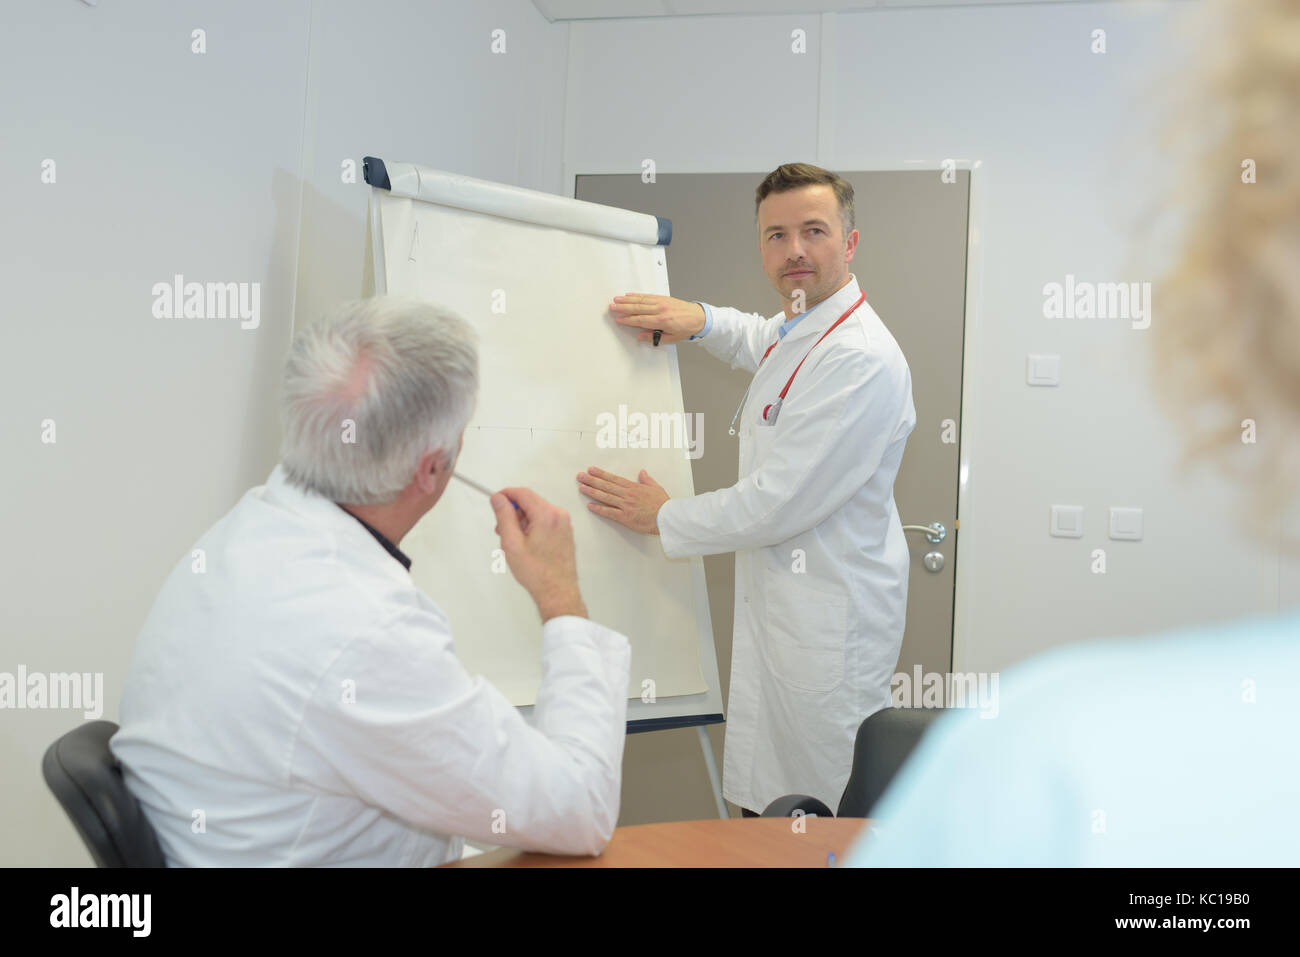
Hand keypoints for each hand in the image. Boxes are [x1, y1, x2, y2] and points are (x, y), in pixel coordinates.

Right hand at [491, 488, 587, 621]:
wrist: (557, 592)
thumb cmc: (537, 572)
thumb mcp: (512, 543)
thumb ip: (504, 516)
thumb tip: (498, 498)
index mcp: (547, 515)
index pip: (522, 493)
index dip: (505, 495)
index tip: (494, 502)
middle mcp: (559, 515)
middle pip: (530, 502)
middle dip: (513, 513)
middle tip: (501, 531)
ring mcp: (564, 524)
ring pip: (536, 512)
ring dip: (522, 521)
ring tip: (514, 542)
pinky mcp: (565, 532)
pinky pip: (545, 521)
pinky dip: (532, 527)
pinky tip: (526, 545)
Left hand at [576, 467, 667, 534]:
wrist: (667, 517)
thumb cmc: (663, 505)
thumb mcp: (656, 488)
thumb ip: (647, 480)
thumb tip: (642, 473)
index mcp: (634, 487)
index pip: (613, 478)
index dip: (601, 473)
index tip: (591, 469)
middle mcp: (627, 495)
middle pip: (606, 486)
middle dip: (592, 480)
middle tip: (580, 476)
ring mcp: (625, 505)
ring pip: (605, 497)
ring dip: (592, 491)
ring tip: (581, 487)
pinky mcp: (625, 517)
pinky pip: (609, 512)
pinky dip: (599, 508)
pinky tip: (590, 505)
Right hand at [609, 293, 705, 344]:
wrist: (698, 317)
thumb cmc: (686, 328)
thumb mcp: (671, 338)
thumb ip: (654, 337)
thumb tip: (641, 336)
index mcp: (662, 321)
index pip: (640, 320)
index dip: (628, 320)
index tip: (619, 319)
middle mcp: (660, 310)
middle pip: (637, 308)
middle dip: (623, 308)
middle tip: (612, 307)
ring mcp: (661, 302)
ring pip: (640, 300)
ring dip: (627, 300)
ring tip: (616, 300)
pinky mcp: (662, 298)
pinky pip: (647, 295)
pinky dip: (637, 295)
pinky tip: (629, 295)